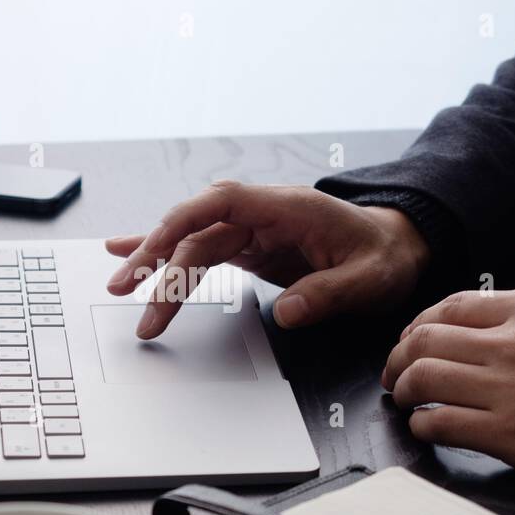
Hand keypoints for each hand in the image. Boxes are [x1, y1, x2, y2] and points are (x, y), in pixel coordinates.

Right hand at [105, 181, 429, 338]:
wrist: (395, 247)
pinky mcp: (248, 247)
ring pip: (192, 241)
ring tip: (119, 286)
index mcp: (287, 207)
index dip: (184, 220)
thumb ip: (328, 293)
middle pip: (197, 226)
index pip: (223, 202)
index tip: (155, 248)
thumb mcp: (368, 279)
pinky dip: (167, 255)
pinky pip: (200, 249)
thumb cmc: (383, 256)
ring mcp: (252, 229)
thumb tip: (288, 312)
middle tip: (126, 287)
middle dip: (157, 255)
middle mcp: (261, 213)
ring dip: (155, 264)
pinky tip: (134, 257)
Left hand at [381, 288, 514, 484]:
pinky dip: (424, 426)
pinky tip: (428, 429)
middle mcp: (511, 342)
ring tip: (406, 401)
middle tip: (396, 374)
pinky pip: (441, 424)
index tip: (412, 339)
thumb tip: (513, 324)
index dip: (420, 325)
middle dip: (400, 358)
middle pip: (425, 341)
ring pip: (423, 380)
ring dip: (405, 391)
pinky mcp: (508, 434)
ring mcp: (506, 388)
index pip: (451, 307)